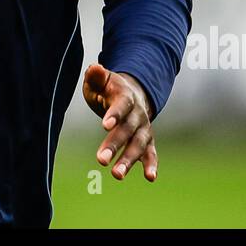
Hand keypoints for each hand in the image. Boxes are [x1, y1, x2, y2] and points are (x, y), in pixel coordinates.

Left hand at [82, 63, 156, 181]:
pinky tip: (150, 177)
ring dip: (128, 160)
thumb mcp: (100, 80)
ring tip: (116, 175)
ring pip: (138, 144)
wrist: (131, 93)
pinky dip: (151, 164)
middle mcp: (137, 113)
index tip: (104, 125)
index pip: (122, 105)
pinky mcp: (147, 141)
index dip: (115, 114)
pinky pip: (151, 153)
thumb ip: (96, 76)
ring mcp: (144, 128)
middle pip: (127, 129)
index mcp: (125, 96)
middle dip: (115, 144)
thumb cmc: (108, 88)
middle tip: (101, 160)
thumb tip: (95, 68)